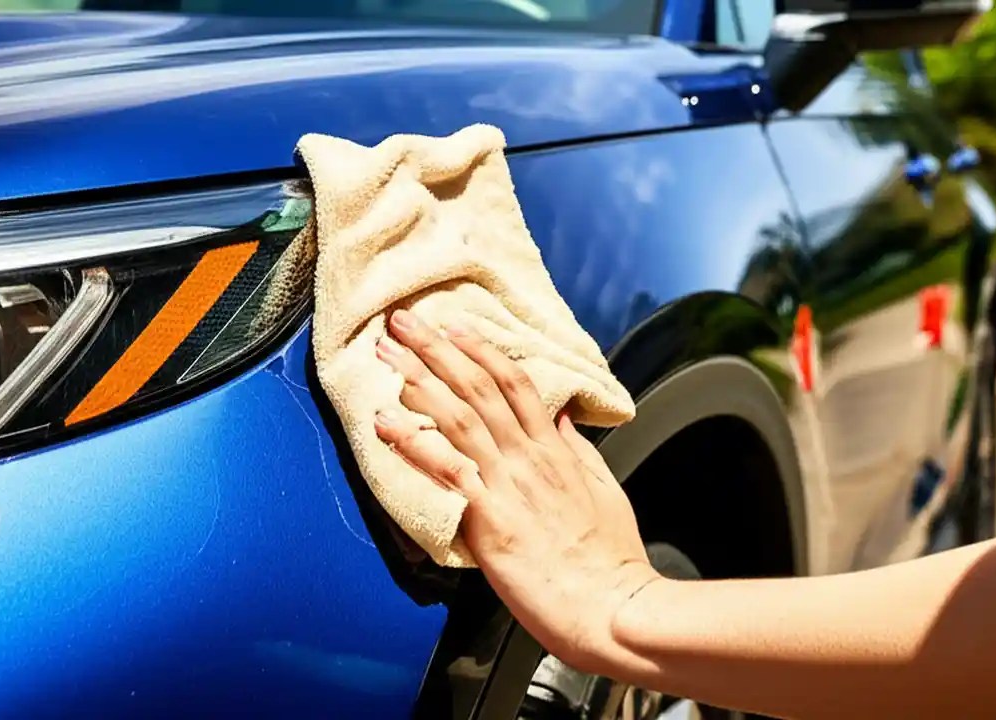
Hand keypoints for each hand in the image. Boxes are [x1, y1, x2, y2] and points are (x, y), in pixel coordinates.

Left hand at [372, 309, 659, 673]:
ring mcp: (508, 484)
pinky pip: (446, 470)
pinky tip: (385, 423)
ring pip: (458, 416)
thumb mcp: (603, 490)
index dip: (481, 349)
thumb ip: (578, 450)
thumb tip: (562, 416)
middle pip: (477, 388)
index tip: (454, 326)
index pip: (515, 383)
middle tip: (403, 322)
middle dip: (437, 349)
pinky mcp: (489, 518)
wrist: (610, 605)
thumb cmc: (608, 559)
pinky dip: (414, 442)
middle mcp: (528, 458)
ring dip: (418, 380)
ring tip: (386, 354)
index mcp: (555, 451)